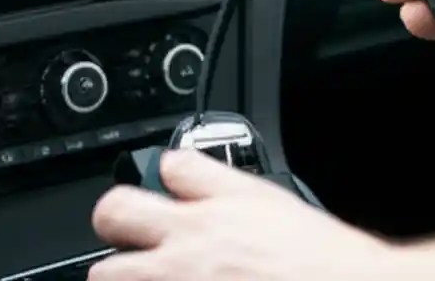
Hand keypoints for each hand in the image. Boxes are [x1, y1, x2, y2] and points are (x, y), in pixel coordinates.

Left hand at [89, 151, 397, 280]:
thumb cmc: (328, 266)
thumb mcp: (288, 213)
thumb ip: (244, 201)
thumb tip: (220, 196)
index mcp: (227, 205)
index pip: (171, 166)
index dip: (168, 179)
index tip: (171, 194)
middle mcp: (192, 240)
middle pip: (115, 210)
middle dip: (119, 223)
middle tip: (134, 240)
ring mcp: (176, 280)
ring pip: (106, 273)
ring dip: (123, 275)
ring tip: (149, 278)